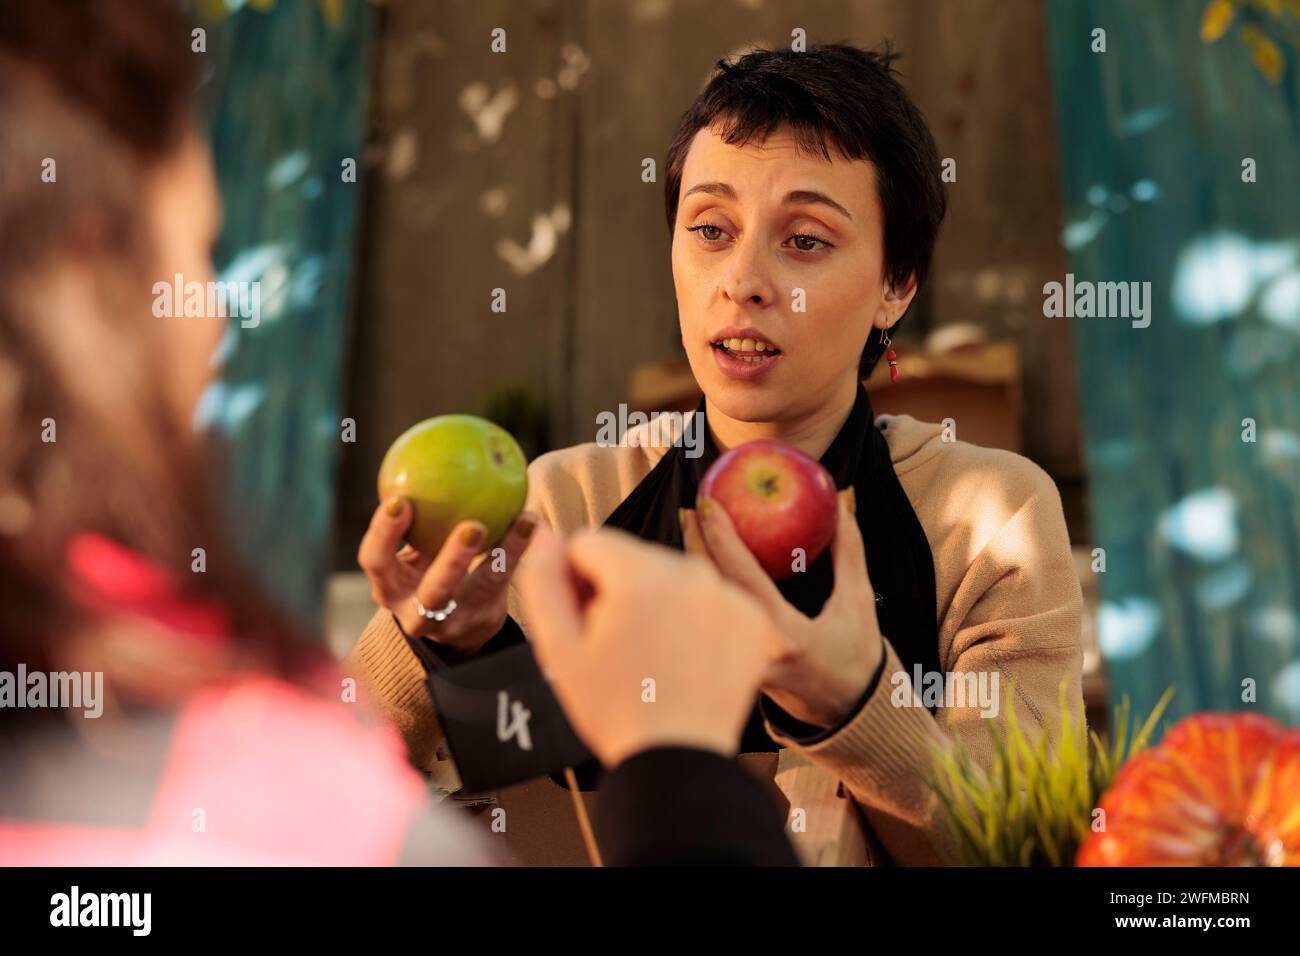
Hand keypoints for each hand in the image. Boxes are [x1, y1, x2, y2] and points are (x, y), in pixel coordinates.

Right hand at [357, 496, 537, 656]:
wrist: (455, 626)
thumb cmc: (424, 569)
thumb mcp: (411, 550)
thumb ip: (413, 516)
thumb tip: (422, 455)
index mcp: (389, 587)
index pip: (376, 561)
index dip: (383, 534)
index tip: (399, 500)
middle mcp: (417, 613)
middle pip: (434, 590)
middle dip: (452, 561)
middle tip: (473, 526)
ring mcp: (455, 623)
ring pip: (481, 590)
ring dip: (503, 554)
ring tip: (522, 521)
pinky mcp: (484, 620)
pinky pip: (506, 580)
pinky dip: (520, 549)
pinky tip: (532, 520)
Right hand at [516, 526, 781, 768]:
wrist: (680, 759)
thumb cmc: (614, 708)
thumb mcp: (558, 648)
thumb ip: (541, 580)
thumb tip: (543, 532)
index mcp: (639, 576)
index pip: (589, 543)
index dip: (576, 583)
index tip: (588, 626)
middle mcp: (691, 572)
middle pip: (633, 555)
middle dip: (618, 589)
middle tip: (620, 646)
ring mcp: (728, 592)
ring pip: (671, 573)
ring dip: (657, 600)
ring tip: (654, 654)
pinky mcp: (754, 614)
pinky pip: (708, 594)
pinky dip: (695, 617)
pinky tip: (687, 657)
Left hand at [692, 497, 883, 728]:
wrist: (849, 715)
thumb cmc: (857, 656)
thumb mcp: (858, 602)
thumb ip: (849, 551)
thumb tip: (841, 499)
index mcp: (787, 637)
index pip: (743, 578)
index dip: (722, 538)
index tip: (708, 503)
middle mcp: (756, 653)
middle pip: (711, 591)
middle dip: (695, 546)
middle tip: (691, 509)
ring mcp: (739, 665)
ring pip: (705, 610)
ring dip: (692, 569)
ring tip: (690, 531)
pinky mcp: (731, 670)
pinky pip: (709, 623)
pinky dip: (703, 593)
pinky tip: (699, 567)